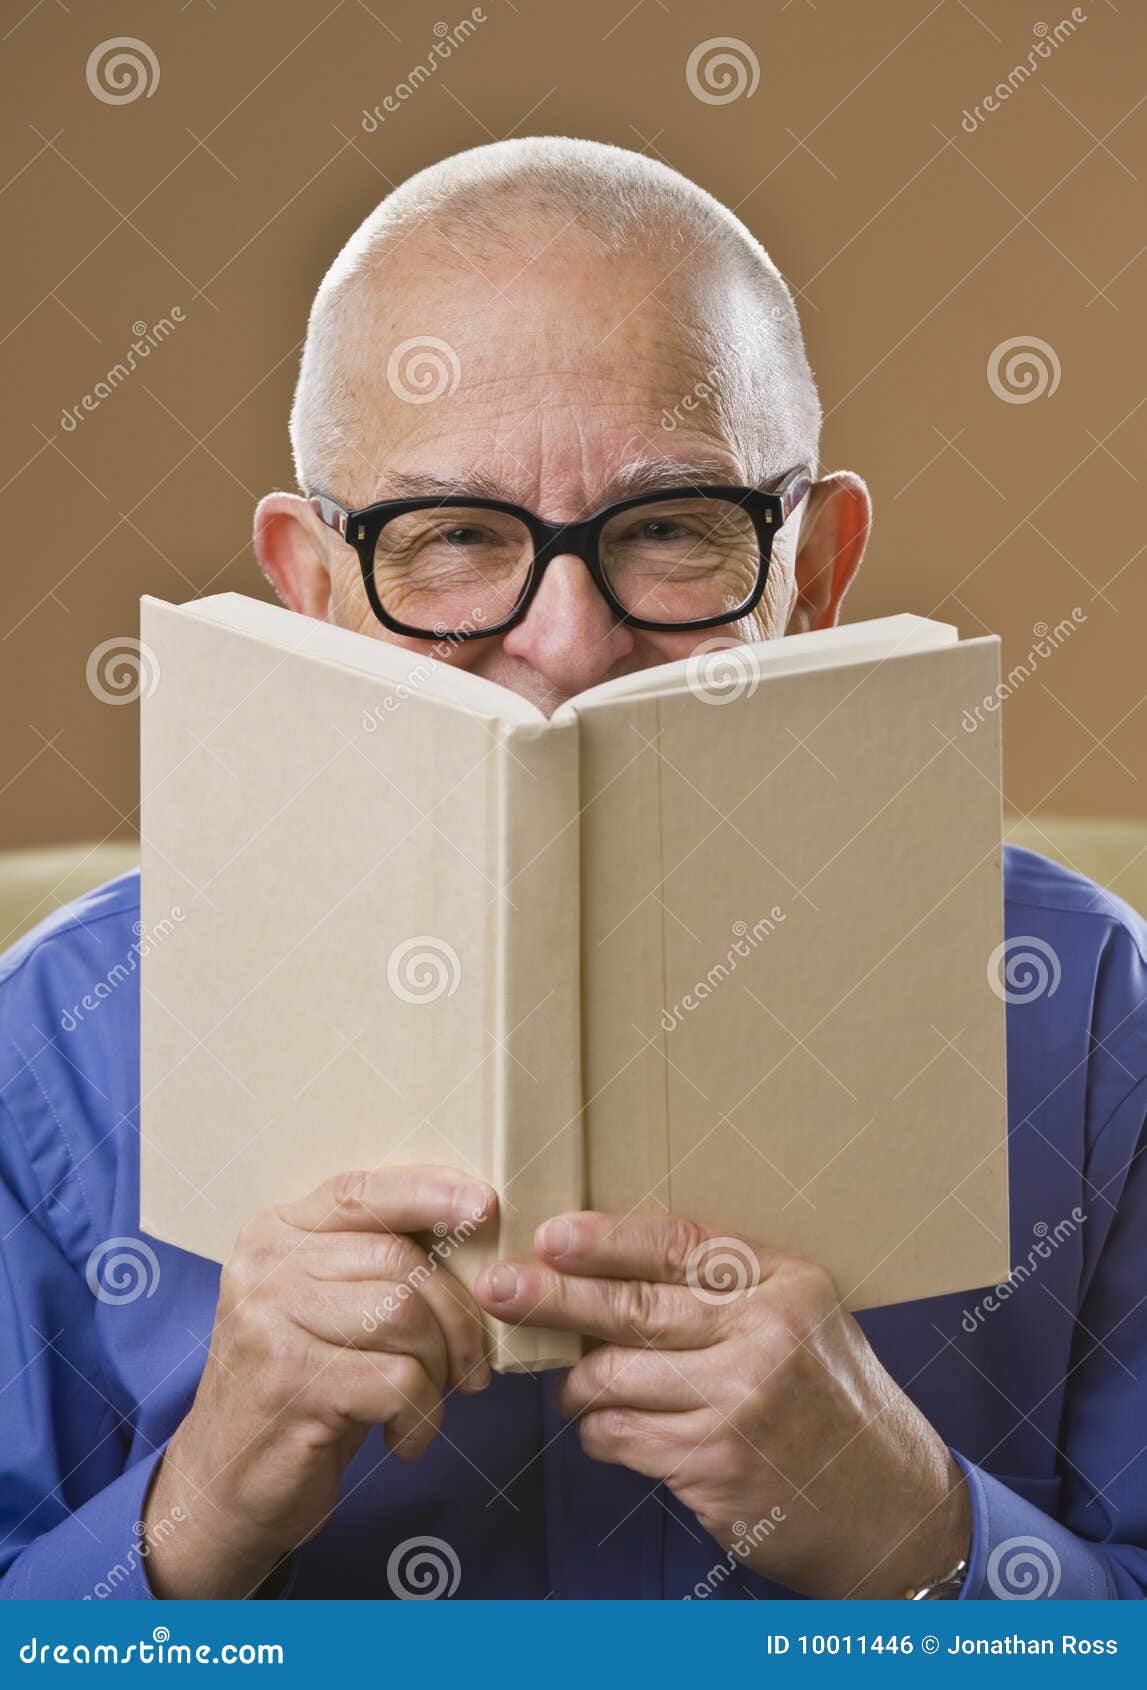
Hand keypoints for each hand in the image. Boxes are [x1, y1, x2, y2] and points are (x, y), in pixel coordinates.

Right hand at [144, 1165, 494, 1597]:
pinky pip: (399, 1381)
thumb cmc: (300, 1391)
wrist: (225, 1486)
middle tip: (472, 1367)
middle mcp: (266, 1268)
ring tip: (428, 1402)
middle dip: (458, 1317)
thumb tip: (474, 1228)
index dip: (430, 1192)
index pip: (363, 1193)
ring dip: (441, 1368)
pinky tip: (403, 1439)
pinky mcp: (290, 1385)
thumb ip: (372, 1264)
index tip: (485, 1205)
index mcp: (275, 1235)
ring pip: (406, 1315)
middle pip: (401, 1261)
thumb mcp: (324, 1310)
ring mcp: (271, 1324)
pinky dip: (421, 1417)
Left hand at [475, 1213, 969, 1598]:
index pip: (678, 1247)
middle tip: (497, 1289)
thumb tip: (612, 1270)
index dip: (607, 1240)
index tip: (550, 1235)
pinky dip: (600, 1434)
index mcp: (782, 1284)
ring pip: (614, 1379)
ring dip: (576, 1385)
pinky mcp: (715, 1466)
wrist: (890, 1505)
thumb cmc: (832, 1402)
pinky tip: (604, 1432)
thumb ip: (727, 1291)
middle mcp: (763, 1337)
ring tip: (570, 1387)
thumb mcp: (803, 1318)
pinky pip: (623, 1437)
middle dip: (553, 1297)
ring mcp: (739, 1405)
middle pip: (632, 1308)